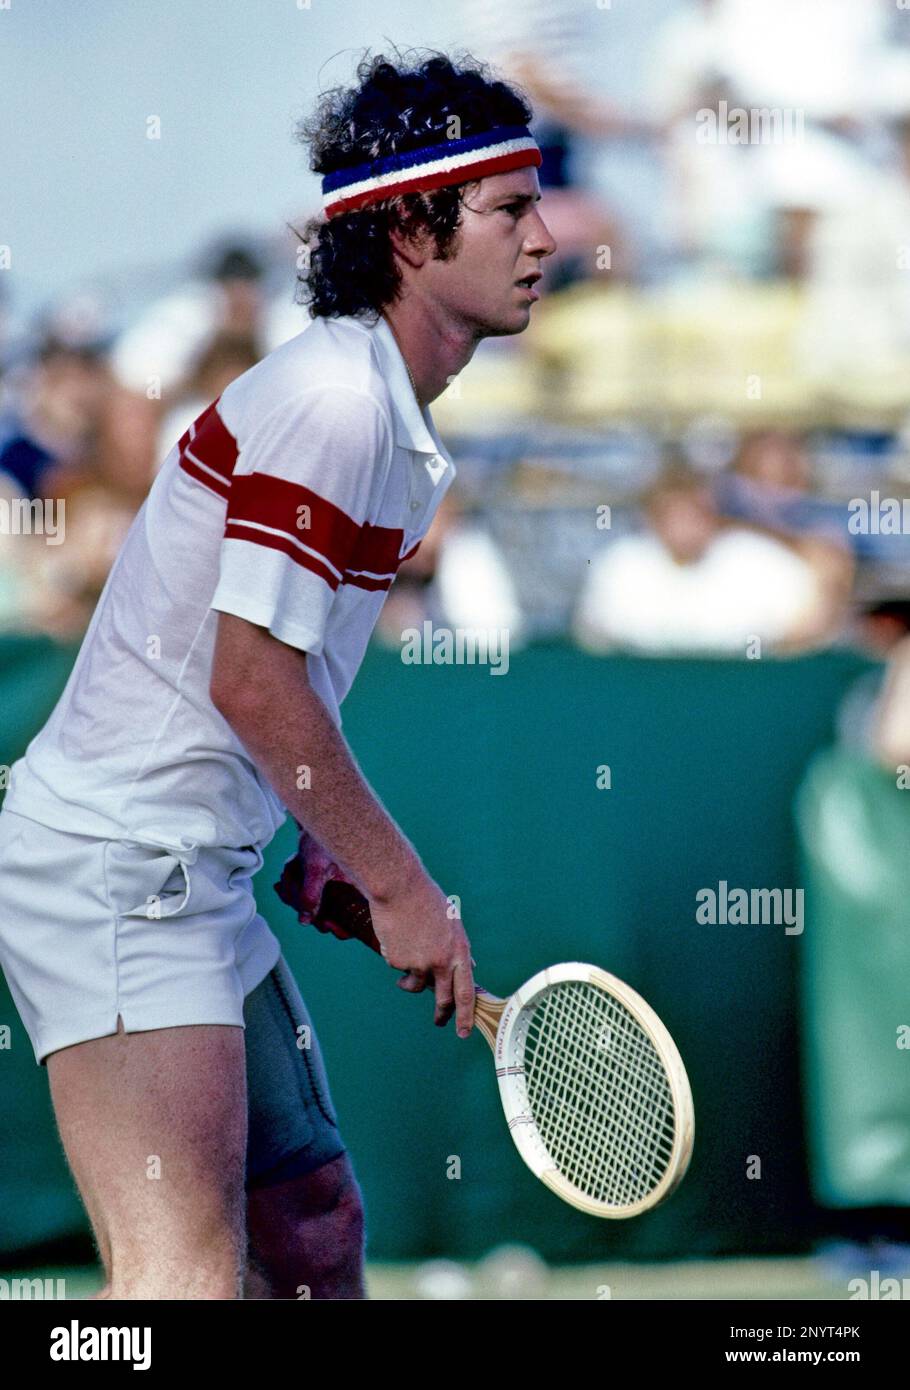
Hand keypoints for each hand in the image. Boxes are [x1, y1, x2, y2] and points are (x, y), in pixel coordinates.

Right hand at [369, 868, 474, 1036]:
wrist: (399, 887)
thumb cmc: (426, 901)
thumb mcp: (452, 924)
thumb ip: (457, 948)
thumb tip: (470, 968)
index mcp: (459, 951)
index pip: (466, 991)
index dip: (466, 1015)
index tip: (464, 1032)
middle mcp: (441, 961)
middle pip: (443, 998)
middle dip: (441, 1014)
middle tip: (439, 1022)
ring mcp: (418, 963)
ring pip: (414, 984)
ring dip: (408, 981)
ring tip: (406, 956)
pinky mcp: (397, 961)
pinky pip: (397, 966)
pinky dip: (395, 955)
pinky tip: (395, 935)